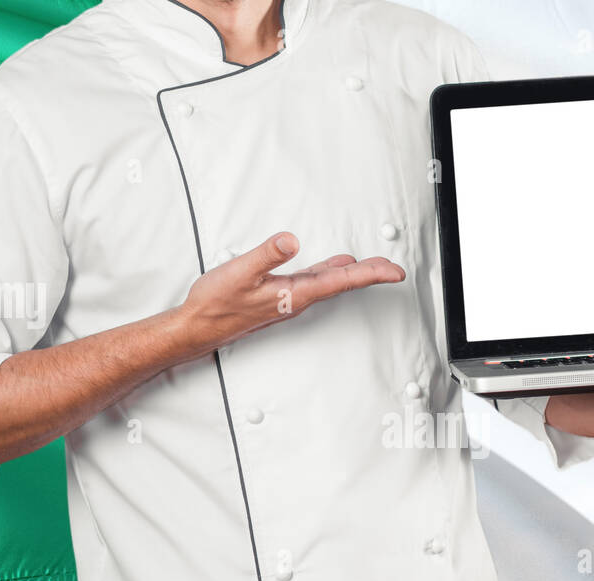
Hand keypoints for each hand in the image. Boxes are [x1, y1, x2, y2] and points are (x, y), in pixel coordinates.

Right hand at [178, 231, 404, 351]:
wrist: (198, 328)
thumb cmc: (215, 304)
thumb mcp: (240, 273)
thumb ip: (266, 255)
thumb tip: (291, 241)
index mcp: (295, 293)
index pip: (342, 281)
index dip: (372, 274)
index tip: (395, 272)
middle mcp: (297, 298)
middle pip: (342, 283)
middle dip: (370, 274)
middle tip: (393, 268)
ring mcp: (288, 298)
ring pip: (329, 283)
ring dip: (352, 274)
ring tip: (372, 265)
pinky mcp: (278, 295)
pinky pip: (313, 282)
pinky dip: (329, 272)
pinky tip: (333, 266)